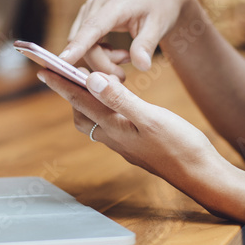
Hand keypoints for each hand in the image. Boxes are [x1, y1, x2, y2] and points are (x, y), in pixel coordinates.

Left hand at [39, 68, 230, 196]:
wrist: (201, 175)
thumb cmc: (180, 147)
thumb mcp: (151, 118)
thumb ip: (120, 100)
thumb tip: (91, 81)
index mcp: (114, 128)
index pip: (79, 101)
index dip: (60, 83)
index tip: (42, 69)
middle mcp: (115, 137)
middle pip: (82, 113)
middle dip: (71, 92)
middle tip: (68, 72)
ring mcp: (126, 143)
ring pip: (96, 120)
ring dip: (90, 101)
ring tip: (93, 82)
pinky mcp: (137, 145)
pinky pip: (112, 124)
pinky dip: (108, 108)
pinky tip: (120, 101)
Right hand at [59, 0, 197, 78]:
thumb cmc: (160, 9)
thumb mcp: (159, 27)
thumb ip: (147, 46)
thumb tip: (142, 66)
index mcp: (116, 4)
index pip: (93, 27)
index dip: (78, 45)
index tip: (64, 61)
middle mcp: (97, 3)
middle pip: (86, 43)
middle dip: (102, 65)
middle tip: (123, 75)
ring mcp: (89, 9)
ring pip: (83, 45)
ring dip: (102, 60)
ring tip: (126, 59)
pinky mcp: (87, 16)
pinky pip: (85, 42)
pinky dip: (99, 53)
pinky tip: (118, 53)